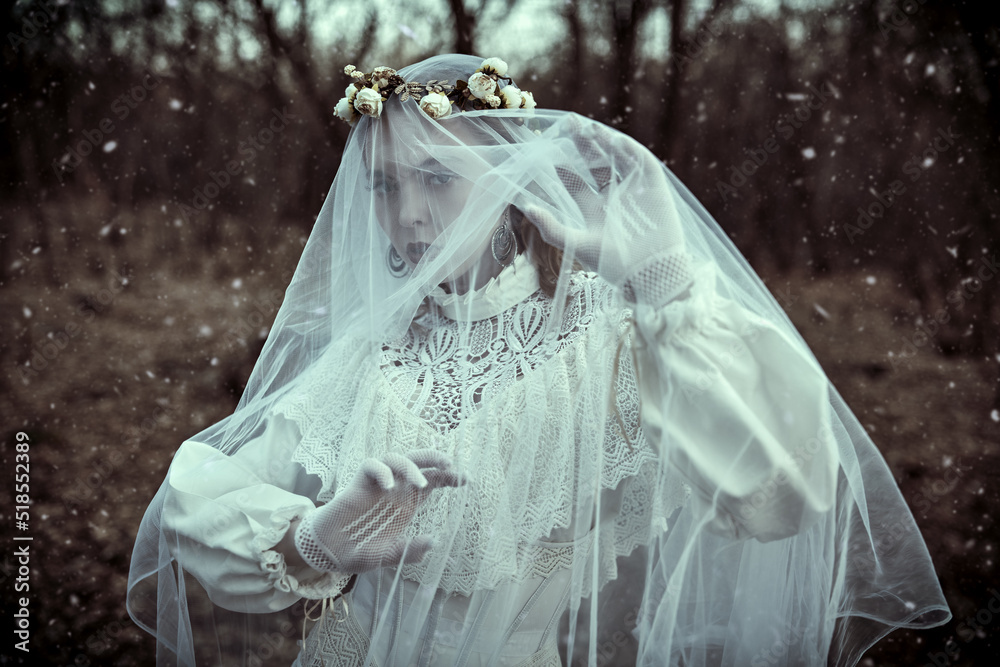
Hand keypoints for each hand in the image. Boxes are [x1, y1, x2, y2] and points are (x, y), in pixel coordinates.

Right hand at [295, 450, 463, 573]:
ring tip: (420, 483)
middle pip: (416, 462)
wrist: (329, 554)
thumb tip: (435, 541)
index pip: (431, 482)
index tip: (466, 479)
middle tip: (449, 463)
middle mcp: (394, 491)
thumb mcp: (390, 556)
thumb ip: (411, 550)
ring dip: (410, 466)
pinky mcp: (358, 485)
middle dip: (433, 458)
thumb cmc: (360, 552)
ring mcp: (376, 485)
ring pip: (395, 459)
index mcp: (407, 504)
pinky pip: (371, 465)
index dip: (448, 477)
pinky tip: (389, 486)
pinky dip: (382, 471)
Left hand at [521, 117, 684, 291]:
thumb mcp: (576, 244)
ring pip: (617, 159)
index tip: (549, 149)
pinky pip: (642, 163)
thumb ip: (550, 227)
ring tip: (588, 128)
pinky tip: (614, 141)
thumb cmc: (612, 264)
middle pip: (596, 163)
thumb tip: (525, 207)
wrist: (650, 274)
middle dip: (583, 144)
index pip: (576, 182)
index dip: (564, 166)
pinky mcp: (655, 189)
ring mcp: (634, 191)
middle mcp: (613, 198)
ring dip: (604, 143)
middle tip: (569, 124)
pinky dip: (630, 151)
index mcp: (594, 210)